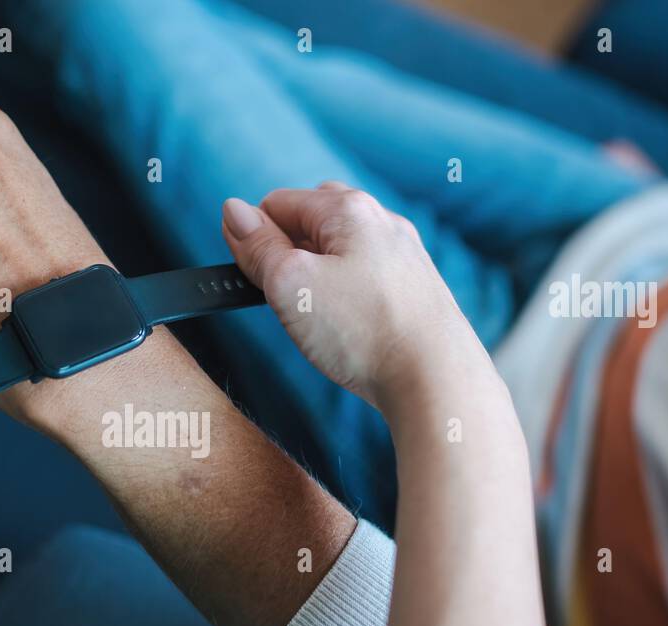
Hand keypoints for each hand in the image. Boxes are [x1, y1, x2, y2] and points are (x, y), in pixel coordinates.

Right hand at [221, 183, 484, 412]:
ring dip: (317, 278)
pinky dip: (346, 297)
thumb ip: (258, 247)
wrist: (436, 380)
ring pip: (341, 251)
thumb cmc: (364, 332)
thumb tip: (232, 210)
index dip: (255, 239)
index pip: (277, 204)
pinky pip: (366, 276)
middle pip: (312, 221)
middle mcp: (383, 222)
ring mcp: (404, 255)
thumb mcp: (291, 285)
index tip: (254, 279)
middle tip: (288, 300)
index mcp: (349, 209)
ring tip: (320, 321)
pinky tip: (351, 329)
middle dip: (289, 254)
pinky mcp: (416, 289)